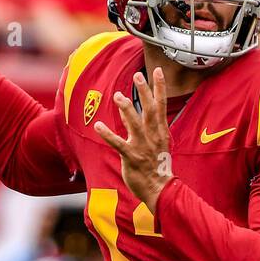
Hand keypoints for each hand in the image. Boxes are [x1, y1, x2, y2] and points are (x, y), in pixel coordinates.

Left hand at [94, 69, 172, 212]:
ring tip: (118, 96)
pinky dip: (108, 134)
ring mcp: (143, 147)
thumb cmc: (156, 166)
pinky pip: (118, 144)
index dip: (159, 88)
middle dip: (144, 92)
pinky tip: (98, 126)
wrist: (160, 189)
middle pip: (149, 110)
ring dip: (126, 109)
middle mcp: (153, 136)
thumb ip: (139, 125)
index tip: (157, 71)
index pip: (161, 105)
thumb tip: (126, 110)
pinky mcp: (132, 158)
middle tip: (138, 76)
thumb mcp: (154, 143)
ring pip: (135, 124)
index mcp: (160, 131)